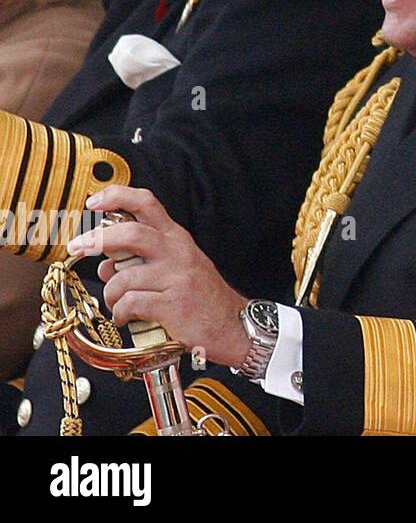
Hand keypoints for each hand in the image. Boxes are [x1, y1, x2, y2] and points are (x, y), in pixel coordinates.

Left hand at [69, 186, 250, 368]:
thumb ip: (140, 262)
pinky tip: (126, 319)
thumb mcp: (174, 270)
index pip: (146, 203)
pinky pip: (131, 303)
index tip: (93, 202)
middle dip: (97, 239)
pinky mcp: (173, 303)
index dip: (116, 197)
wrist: (232, 325)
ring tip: (116, 305)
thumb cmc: (200, 297)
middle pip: (131, 232)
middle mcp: (177, 251)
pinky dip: (121, 313)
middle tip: (77, 247)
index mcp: (176, 238)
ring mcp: (177, 277)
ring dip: (111, 294)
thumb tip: (105, 266)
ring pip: (124, 276)